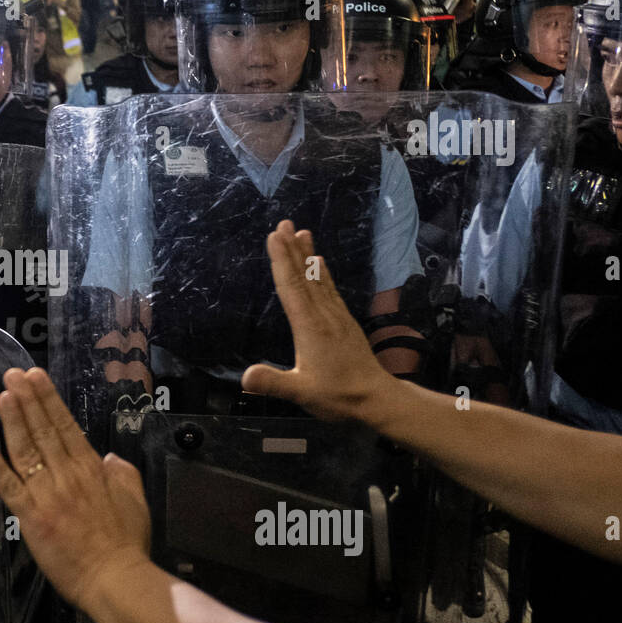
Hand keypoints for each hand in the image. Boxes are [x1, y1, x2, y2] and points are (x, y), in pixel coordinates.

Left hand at [0, 367, 150, 607]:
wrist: (114, 578)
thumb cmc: (127, 541)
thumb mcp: (135, 498)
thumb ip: (121, 472)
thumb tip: (106, 458)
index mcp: (91, 469)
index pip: (66, 425)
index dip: (48, 399)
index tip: (36, 377)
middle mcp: (67, 475)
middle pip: (43, 430)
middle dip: (27, 400)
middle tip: (12, 375)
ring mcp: (47, 495)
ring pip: (25, 451)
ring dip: (13, 422)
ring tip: (3, 396)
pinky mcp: (31, 517)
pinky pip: (11, 489)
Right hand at [240, 220, 394, 424]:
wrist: (377, 399)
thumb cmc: (338, 396)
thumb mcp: (301, 393)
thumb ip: (273, 383)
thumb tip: (244, 377)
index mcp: (310, 327)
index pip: (291, 287)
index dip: (281, 261)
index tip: (273, 236)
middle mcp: (324, 315)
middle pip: (304, 276)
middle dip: (292, 249)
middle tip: (284, 223)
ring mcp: (337, 316)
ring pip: (319, 279)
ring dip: (308, 254)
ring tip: (302, 232)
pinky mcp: (344, 321)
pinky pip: (330, 289)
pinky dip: (322, 272)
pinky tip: (321, 262)